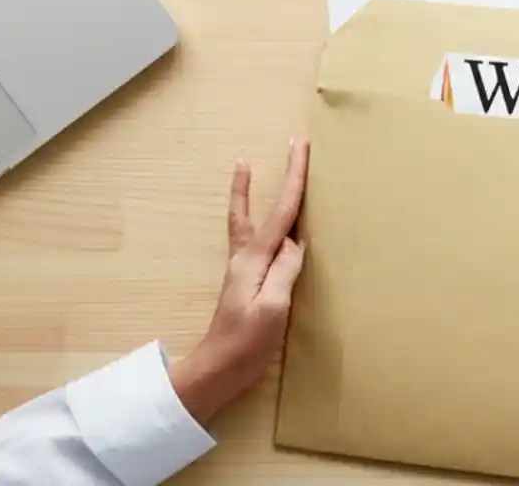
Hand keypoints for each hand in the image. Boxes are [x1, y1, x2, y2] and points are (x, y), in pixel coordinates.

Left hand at [169, 139, 310, 423]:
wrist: (217, 370)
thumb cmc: (246, 343)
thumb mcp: (273, 308)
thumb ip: (285, 271)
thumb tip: (297, 242)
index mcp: (254, 260)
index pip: (281, 213)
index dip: (294, 179)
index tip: (301, 148)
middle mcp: (245, 258)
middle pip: (260, 208)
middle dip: (273, 177)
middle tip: (287, 148)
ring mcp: (243, 269)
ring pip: (249, 220)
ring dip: (251, 193)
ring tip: (245, 167)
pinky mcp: (246, 282)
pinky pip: (254, 241)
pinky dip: (256, 220)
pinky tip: (263, 225)